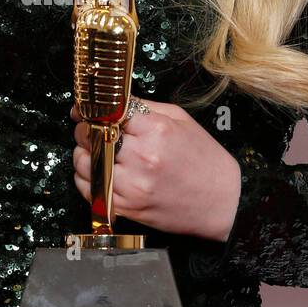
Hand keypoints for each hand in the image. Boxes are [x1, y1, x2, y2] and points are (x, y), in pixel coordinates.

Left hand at [71, 97, 241, 241]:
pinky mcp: (127, 207)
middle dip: (87, 130)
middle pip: (92, 136)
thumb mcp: (181, 121)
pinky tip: (97, 171)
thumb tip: (113, 99)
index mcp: (156, 130)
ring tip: (95, 151)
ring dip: (83, 154)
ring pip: (85, 163)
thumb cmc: (205, 161)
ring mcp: (132, 185)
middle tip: (91, 129)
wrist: (224, 202)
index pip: (108, 113)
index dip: (97, 111)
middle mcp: (142, 158)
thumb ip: (144, 107)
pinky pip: (90, 190)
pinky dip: (86, 178)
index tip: (90, 111)